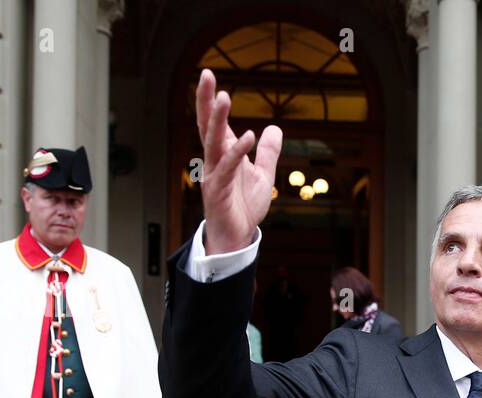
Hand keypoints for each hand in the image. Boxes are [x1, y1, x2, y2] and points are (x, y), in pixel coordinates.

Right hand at [194, 69, 282, 254]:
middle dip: (206, 101)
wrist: (238, 238)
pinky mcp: (218, 192)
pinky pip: (227, 168)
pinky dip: (237, 152)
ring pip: (213, 142)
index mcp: (224, 155)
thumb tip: (274, 129)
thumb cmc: (243, 207)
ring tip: (223, 97)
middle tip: (206, 75)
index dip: (213, 101)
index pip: (217, 123)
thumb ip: (267, 153)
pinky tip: (247, 136)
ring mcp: (215, 175)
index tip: (210, 77)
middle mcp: (216, 161)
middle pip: (208, 126)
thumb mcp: (262, 176)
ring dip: (217, 120)